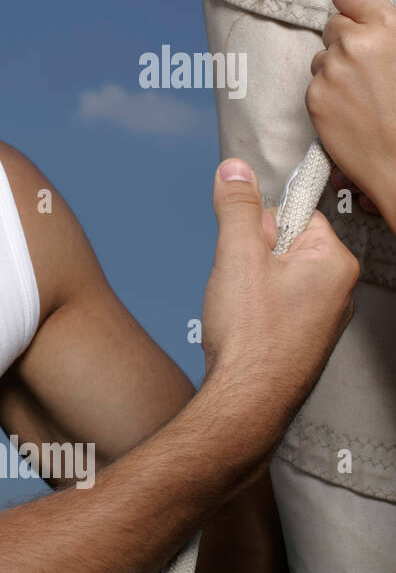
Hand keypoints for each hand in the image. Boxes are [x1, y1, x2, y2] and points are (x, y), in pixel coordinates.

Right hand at [199, 159, 358, 457]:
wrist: (246, 401)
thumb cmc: (251, 336)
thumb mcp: (237, 255)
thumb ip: (237, 207)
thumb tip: (235, 171)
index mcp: (334, 263)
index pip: (295, 215)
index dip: (258, 228)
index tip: (242, 247)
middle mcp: (336, 290)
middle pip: (283, 245)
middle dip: (250, 258)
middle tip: (237, 283)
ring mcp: (321, 318)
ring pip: (274, 277)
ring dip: (246, 285)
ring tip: (238, 310)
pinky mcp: (302, 339)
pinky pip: (273, 306)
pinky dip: (251, 311)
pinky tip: (241, 327)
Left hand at [307, 0, 395, 229]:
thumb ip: (391, 30)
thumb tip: (379, 18)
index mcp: (386, 25)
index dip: (352, 0)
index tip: (356, 10)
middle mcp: (352, 44)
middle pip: (333, 25)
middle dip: (346, 39)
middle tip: (369, 64)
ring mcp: (329, 72)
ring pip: (322, 56)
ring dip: (336, 67)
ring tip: (365, 91)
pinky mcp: (314, 98)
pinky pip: (316, 83)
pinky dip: (329, 92)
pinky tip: (353, 109)